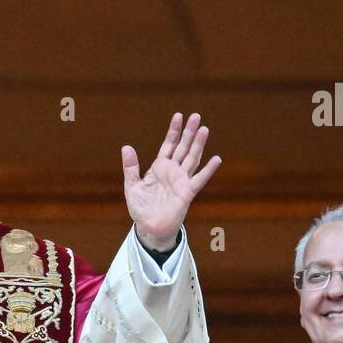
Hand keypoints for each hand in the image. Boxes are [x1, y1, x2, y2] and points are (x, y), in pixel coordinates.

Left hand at [122, 112, 221, 249]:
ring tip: (204, 129)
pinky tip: (216, 159)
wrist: (149, 227)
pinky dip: (208, 169)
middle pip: (183, 147)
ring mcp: (181, 181)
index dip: (173, 131)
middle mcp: (173, 171)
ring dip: (198, 144)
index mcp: (159, 167)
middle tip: (196, 116)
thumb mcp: (132, 185)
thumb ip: (130, 167)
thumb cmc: (141, 208)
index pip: (168, 145)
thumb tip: (126, 146)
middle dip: (189, 132)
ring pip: (192, 158)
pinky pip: (199, 179)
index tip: (178, 116)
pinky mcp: (187, 192)